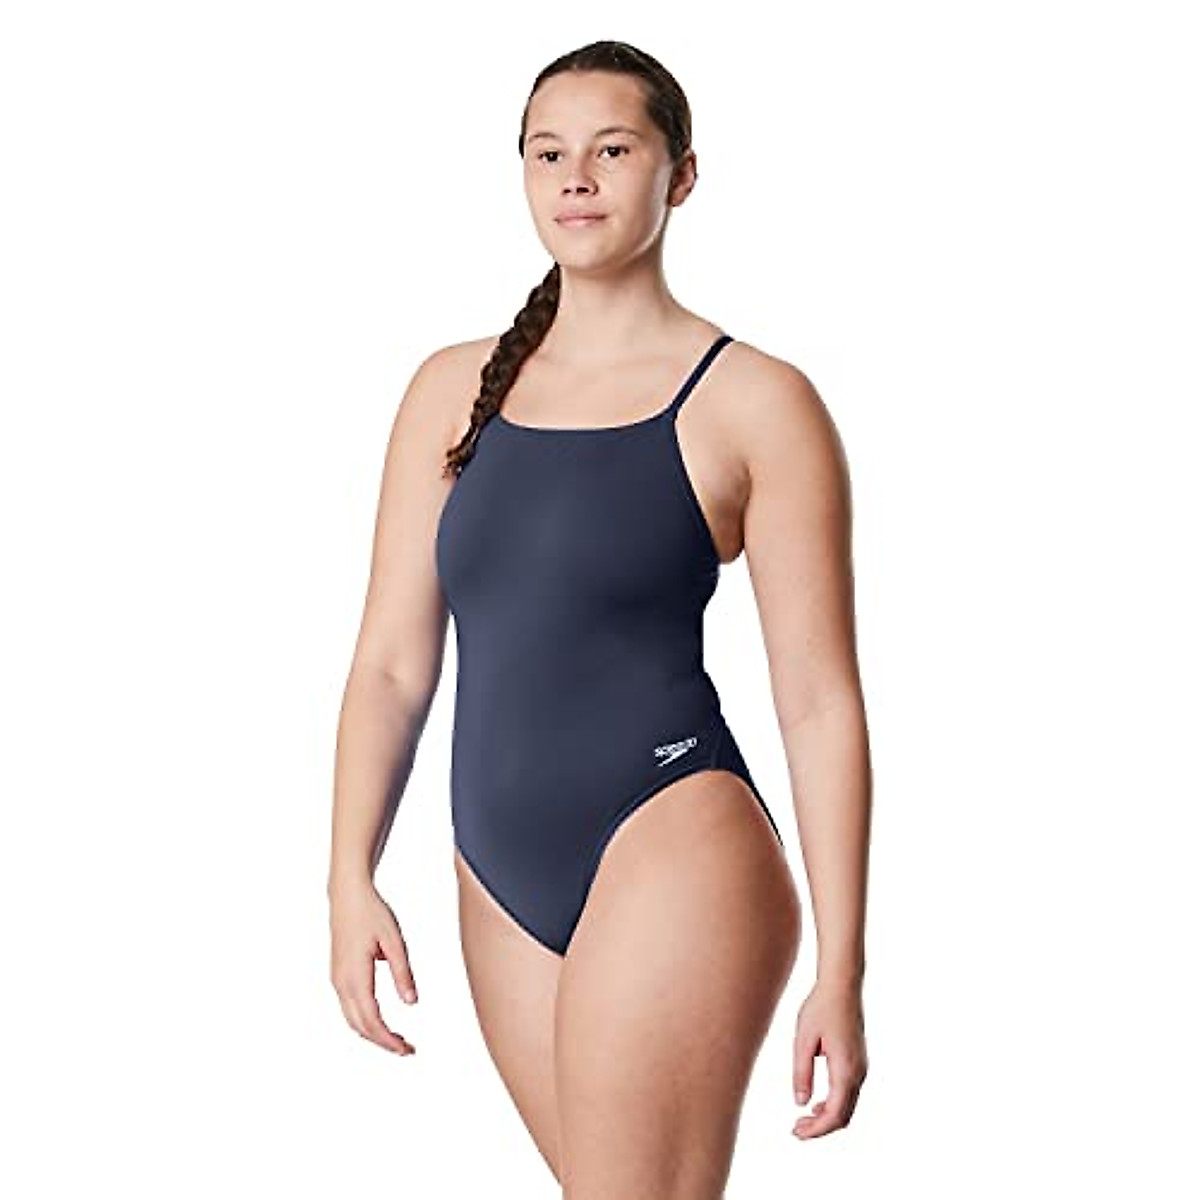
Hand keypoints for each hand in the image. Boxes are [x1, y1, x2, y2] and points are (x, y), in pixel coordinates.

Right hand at [329, 880, 418, 1055]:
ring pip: (352, 1019)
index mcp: (355, 975)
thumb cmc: (372, 913)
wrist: (347, 895)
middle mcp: (341, 982)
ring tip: (398, 1040)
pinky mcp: (338, 975)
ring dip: (373, 1033)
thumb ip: (402, 973)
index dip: (388, 1039)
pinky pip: (349, 1008)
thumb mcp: (394, 940)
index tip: (406, 1049)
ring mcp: (337, 979)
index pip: (372, 1019)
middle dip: (383, 1042)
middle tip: (407, 1050)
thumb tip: (411, 1002)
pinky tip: (381, 1023)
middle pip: (360, 1026)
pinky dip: (365, 1021)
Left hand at [791, 979, 867, 1138]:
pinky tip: (816, 1104)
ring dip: (827, 1118)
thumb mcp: (803, 1039)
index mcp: (845, 1068)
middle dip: (820, 1128)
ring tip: (802, 1120)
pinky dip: (834, 1105)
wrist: (842, 985)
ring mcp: (861, 1067)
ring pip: (848, 1106)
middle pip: (844, 1116)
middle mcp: (858, 1072)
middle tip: (795, 1131)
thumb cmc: (820, 1007)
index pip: (835, 1114)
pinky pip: (849, 1093)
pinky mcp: (858, 1061)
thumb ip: (801, 1072)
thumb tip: (801, 1103)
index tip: (796, 1133)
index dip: (816, 1130)